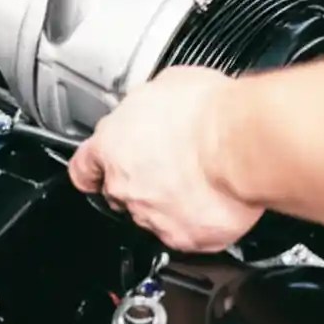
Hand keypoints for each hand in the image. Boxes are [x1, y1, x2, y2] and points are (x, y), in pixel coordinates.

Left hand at [68, 66, 264, 251]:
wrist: (239, 145)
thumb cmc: (207, 111)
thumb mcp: (167, 85)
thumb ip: (147, 106)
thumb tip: (155, 107)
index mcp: (112, 145)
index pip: (83, 167)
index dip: (92, 170)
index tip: (96, 171)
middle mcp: (125, 185)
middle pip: (120, 191)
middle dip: (140, 181)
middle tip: (172, 162)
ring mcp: (152, 216)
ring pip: (152, 215)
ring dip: (170, 201)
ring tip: (200, 180)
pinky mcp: (184, 238)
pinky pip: (187, 234)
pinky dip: (199, 222)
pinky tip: (215, 203)